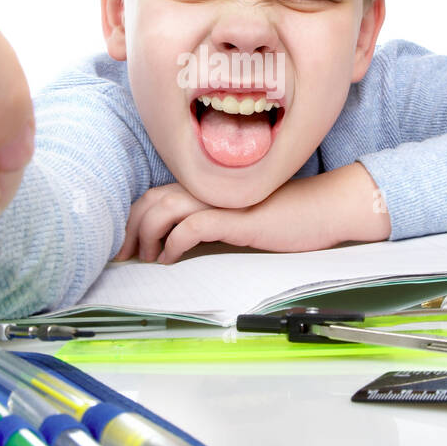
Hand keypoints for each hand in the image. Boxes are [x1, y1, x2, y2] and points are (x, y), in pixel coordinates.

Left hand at [118, 163, 391, 264]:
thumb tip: (177, 244)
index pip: (155, 195)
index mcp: (208, 186)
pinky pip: (191, 227)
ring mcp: (221, 200)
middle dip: (130, 230)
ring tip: (146, 260)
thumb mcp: (238, 219)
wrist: (323, 209)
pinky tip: (170, 259)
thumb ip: (209, 222)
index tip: (126, 246)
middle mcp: (209, 187)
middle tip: (123, 257)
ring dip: (147, 237)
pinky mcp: (235, 217)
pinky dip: (173, 243)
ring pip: (163, 210)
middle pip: (150, 200)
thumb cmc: (285, 216)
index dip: (134, 219)